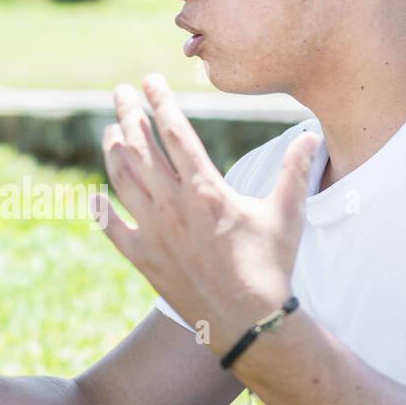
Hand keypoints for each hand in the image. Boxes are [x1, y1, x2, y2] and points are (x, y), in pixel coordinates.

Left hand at [90, 73, 320, 352]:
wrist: (248, 323)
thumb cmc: (271, 267)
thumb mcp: (287, 214)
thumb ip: (295, 170)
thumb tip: (312, 135)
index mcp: (207, 190)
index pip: (176, 132)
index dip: (160, 102)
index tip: (149, 80)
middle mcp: (174, 206)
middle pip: (141, 149)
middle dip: (127, 114)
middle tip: (119, 92)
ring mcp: (154, 233)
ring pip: (123, 181)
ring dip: (113, 152)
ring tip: (108, 131)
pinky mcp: (144, 259)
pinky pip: (113, 230)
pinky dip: (101, 211)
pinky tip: (94, 197)